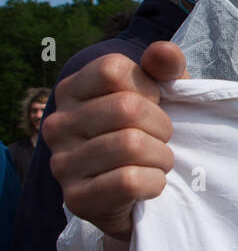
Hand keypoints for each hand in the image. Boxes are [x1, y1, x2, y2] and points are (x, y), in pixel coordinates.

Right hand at [44, 41, 187, 240]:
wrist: (143, 194)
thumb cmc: (151, 133)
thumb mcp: (164, 94)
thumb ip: (165, 68)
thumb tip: (163, 51)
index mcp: (73, 90)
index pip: (113, 69)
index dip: (149, 88)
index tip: (153, 106)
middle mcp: (58, 124)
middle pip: (127, 108)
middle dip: (162, 126)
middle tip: (160, 140)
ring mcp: (62, 163)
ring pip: (131, 145)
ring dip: (161, 157)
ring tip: (156, 162)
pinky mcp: (76, 198)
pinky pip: (128, 181)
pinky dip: (154, 183)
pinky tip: (149, 184)